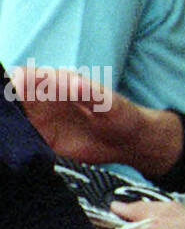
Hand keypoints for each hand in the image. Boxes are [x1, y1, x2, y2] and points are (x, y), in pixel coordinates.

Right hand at [7, 65, 183, 175]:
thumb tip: (73, 82)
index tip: (12, 91)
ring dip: (7, 126)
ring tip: (7, 135)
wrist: (128, 140)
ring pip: (15, 120)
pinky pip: (25, 142)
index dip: (14, 82)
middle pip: (13, 99)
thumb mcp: (109, 102)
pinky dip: (17, 145)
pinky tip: (15, 150)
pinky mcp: (44, 142)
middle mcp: (43, 101)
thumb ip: (90, 92)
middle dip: (4, 105)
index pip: (25, 77)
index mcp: (56, 83)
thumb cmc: (121, 113)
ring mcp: (41, 122)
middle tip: (5, 117)